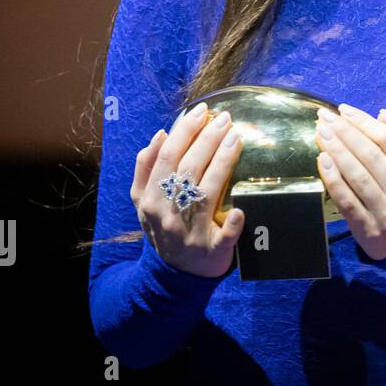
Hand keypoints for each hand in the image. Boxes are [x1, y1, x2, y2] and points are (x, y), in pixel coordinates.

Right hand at [129, 101, 245, 278]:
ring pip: (207, 192)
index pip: (167, 157)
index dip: (184, 131)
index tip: (202, 111)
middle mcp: (167, 214)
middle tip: (225, 118)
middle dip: (207, 139)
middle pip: (188, 169)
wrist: (173, 274)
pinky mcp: (212, 251)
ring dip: (222, 163)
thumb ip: (146, 168)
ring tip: (235, 137)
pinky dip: (233, 224)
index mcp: (150, 199)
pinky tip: (242, 209)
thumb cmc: (164, 226)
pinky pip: (224, 237)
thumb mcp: (144, 200)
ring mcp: (189, 234)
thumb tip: (159, 135)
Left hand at [314, 104, 385, 261]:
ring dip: (336, 150)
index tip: (344, 110)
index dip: (365, 123)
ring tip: (320, 133)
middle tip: (324, 116)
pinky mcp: (368, 228)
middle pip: (371, 156)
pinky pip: (347, 200)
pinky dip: (333, 179)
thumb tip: (382, 116)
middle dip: (345, 132)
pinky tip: (322, 160)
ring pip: (358, 176)